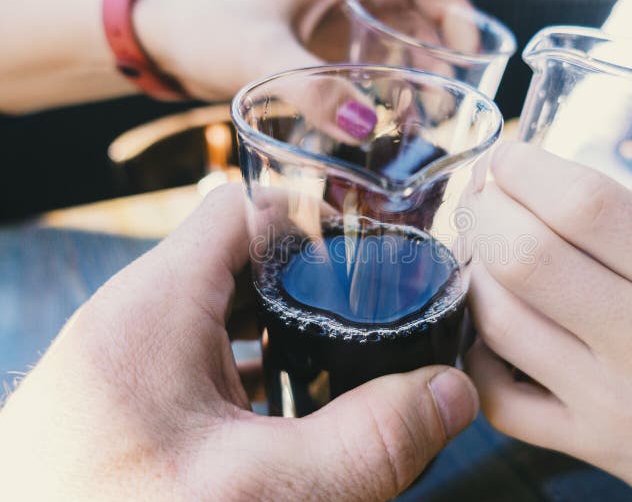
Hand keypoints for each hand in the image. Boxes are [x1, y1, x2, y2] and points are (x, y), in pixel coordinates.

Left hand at [0, 184, 477, 500]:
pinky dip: (256, 379)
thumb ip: (375, 439)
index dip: (317, 209)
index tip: (377, 234)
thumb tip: (452, 394)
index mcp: (155, 309)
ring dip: (289, 336)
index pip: (244, 209)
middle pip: (242, 265)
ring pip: (226, 322)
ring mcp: (128, 371)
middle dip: (316, 283)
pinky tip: (296, 417)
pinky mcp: (128, 413)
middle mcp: (133, 326)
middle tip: (381, 306)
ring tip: (351, 359)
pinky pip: (204, 370)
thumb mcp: (272, 490)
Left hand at [133, 0, 466, 99]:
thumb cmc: (202, 26)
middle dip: (438, 57)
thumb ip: (312, 90)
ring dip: (411, 77)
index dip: (455, 13)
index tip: (471, 55)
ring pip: (391, 43)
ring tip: (419, 120)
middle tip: (446, 103)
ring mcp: (329, 23)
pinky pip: (363, 65)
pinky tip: (381, 119)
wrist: (160, 38)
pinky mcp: (314, 50)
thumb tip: (366, 126)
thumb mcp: (262, 55)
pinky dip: (379, 89)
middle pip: (414, 16)